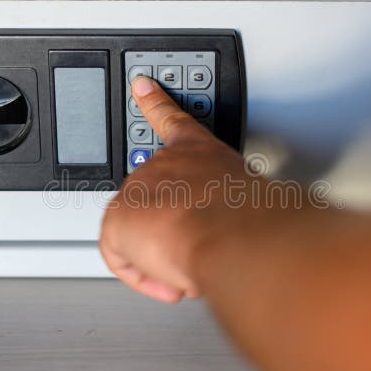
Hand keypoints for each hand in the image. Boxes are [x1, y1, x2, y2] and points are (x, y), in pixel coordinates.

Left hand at [99, 76, 261, 302]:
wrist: (232, 229)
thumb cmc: (250, 217)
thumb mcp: (251, 201)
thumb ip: (237, 206)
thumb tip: (239, 229)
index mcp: (197, 152)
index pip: (173, 121)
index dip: (156, 103)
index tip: (143, 86)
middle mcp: (164, 165)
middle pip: (155, 203)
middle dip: (175, 234)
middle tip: (200, 251)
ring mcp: (138, 190)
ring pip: (142, 235)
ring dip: (168, 257)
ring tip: (195, 266)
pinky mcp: (119, 220)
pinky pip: (120, 256)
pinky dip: (143, 276)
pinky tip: (169, 284)